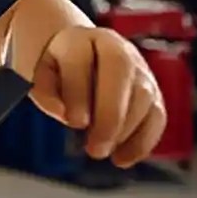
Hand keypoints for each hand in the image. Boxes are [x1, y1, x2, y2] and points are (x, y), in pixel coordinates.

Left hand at [29, 26, 166, 166]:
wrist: (77, 52)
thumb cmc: (56, 67)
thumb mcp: (39, 73)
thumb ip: (44, 91)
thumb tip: (63, 112)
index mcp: (80, 39)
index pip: (81, 61)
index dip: (79, 92)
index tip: (74, 122)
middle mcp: (115, 48)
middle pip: (121, 72)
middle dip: (110, 115)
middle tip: (95, 147)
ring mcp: (139, 68)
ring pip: (143, 96)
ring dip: (125, 131)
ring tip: (100, 150)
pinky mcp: (153, 90)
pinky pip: (157, 115)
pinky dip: (142, 141)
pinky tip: (122, 158)